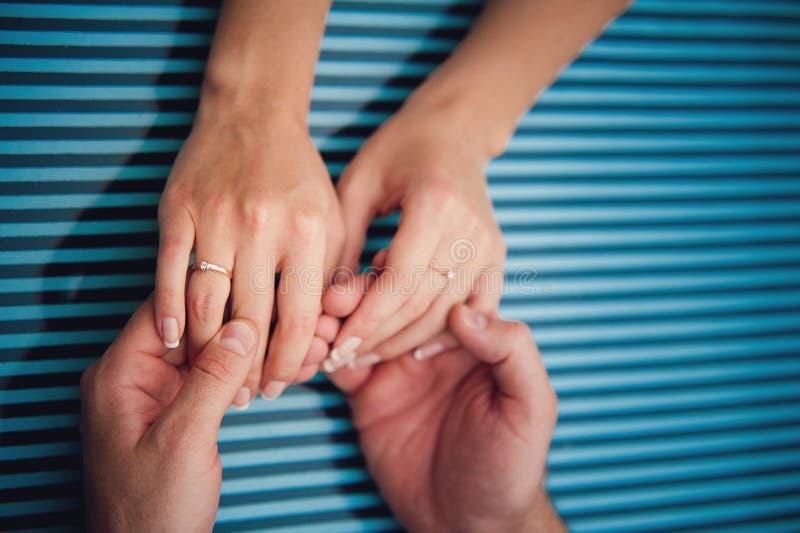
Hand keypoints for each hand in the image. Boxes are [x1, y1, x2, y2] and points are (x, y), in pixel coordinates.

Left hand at [80, 297, 258, 531]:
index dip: (211, 301)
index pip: (165, 310)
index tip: (255, 300)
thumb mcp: (183, 441)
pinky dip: (241, 375)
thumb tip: (244, 328)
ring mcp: (157, 394)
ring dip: (245, 352)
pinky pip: (212, 378)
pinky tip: (271, 373)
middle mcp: (134, 376)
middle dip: (237, 328)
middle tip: (281, 328)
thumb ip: (212, 380)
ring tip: (286, 350)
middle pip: (190, 328)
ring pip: (207, 352)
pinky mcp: (179, 410)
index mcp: (118, 374)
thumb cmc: (150, 511)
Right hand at [155, 105, 343, 402]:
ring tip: (211, 377)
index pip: (299, 318)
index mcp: (308, 230)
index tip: (282, 384)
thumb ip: (334, 271)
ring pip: (206, 304)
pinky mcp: (177, 209)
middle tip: (246, 395)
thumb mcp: (333, 217)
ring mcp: (215, 217)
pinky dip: (166, 312)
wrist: (252, 115)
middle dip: (248, 368)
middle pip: (250, 320)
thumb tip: (327, 334)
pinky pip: (167, 272)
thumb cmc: (299, 176)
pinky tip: (173, 341)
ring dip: (207, 351)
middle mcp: (263, 226)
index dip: (289, 361)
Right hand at [322, 277, 562, 531]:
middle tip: (339, 298)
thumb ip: (511, 352)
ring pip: (362, 327)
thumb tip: (464, 309)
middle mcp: (432, 344)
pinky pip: (341, 364)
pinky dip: (320, 353)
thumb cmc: (510, 467)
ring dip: (336, 319)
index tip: (383, 266)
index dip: (411, 276)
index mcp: (474, 338)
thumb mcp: (530, 407)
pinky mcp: (369, 394)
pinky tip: (309, 350)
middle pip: (394, 302)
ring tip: (320, 322)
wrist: (468, 523)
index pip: (440, 291)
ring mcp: (397, 367)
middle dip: (365, 294)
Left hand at [328, 95, 505, 366]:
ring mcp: (489, 243)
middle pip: (424, 303)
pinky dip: (448, 333)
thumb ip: (344, 241)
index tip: (338, 344)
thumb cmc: (398, 150)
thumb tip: (329, 304)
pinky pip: (477, 309)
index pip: (400, 280)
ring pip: (448, 313)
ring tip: (367, 353)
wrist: (453, 131)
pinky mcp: (496, 254)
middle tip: (344, 356)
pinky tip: (417, 349)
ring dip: (406, 340)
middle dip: (381, 337)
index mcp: (435, 203)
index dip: (368, 319)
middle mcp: (470, 228)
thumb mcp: (358, 183)